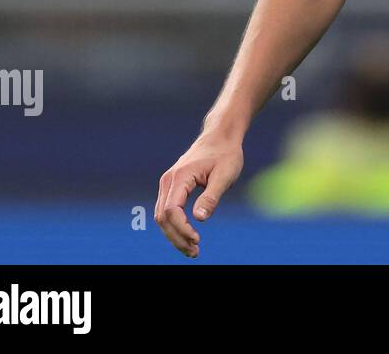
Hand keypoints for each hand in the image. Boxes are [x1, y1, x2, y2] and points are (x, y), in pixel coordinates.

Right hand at [155, 132, 243, 257]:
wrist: (220, 136)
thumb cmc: (226, 154)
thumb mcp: (225, 175)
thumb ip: (211, 196)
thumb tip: (199, 219)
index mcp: (180, 177)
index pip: (171, 210)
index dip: (182, 229)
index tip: (197, 240)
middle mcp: (168, 180)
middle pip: (163, 217)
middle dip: (177, 237)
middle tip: (195, 252)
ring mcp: (168, 183)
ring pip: (162, 216)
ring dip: (175, 235)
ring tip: (193, 249)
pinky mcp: (172, 186)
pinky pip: (168, 210)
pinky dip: (175, 226)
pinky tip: (188, 236)